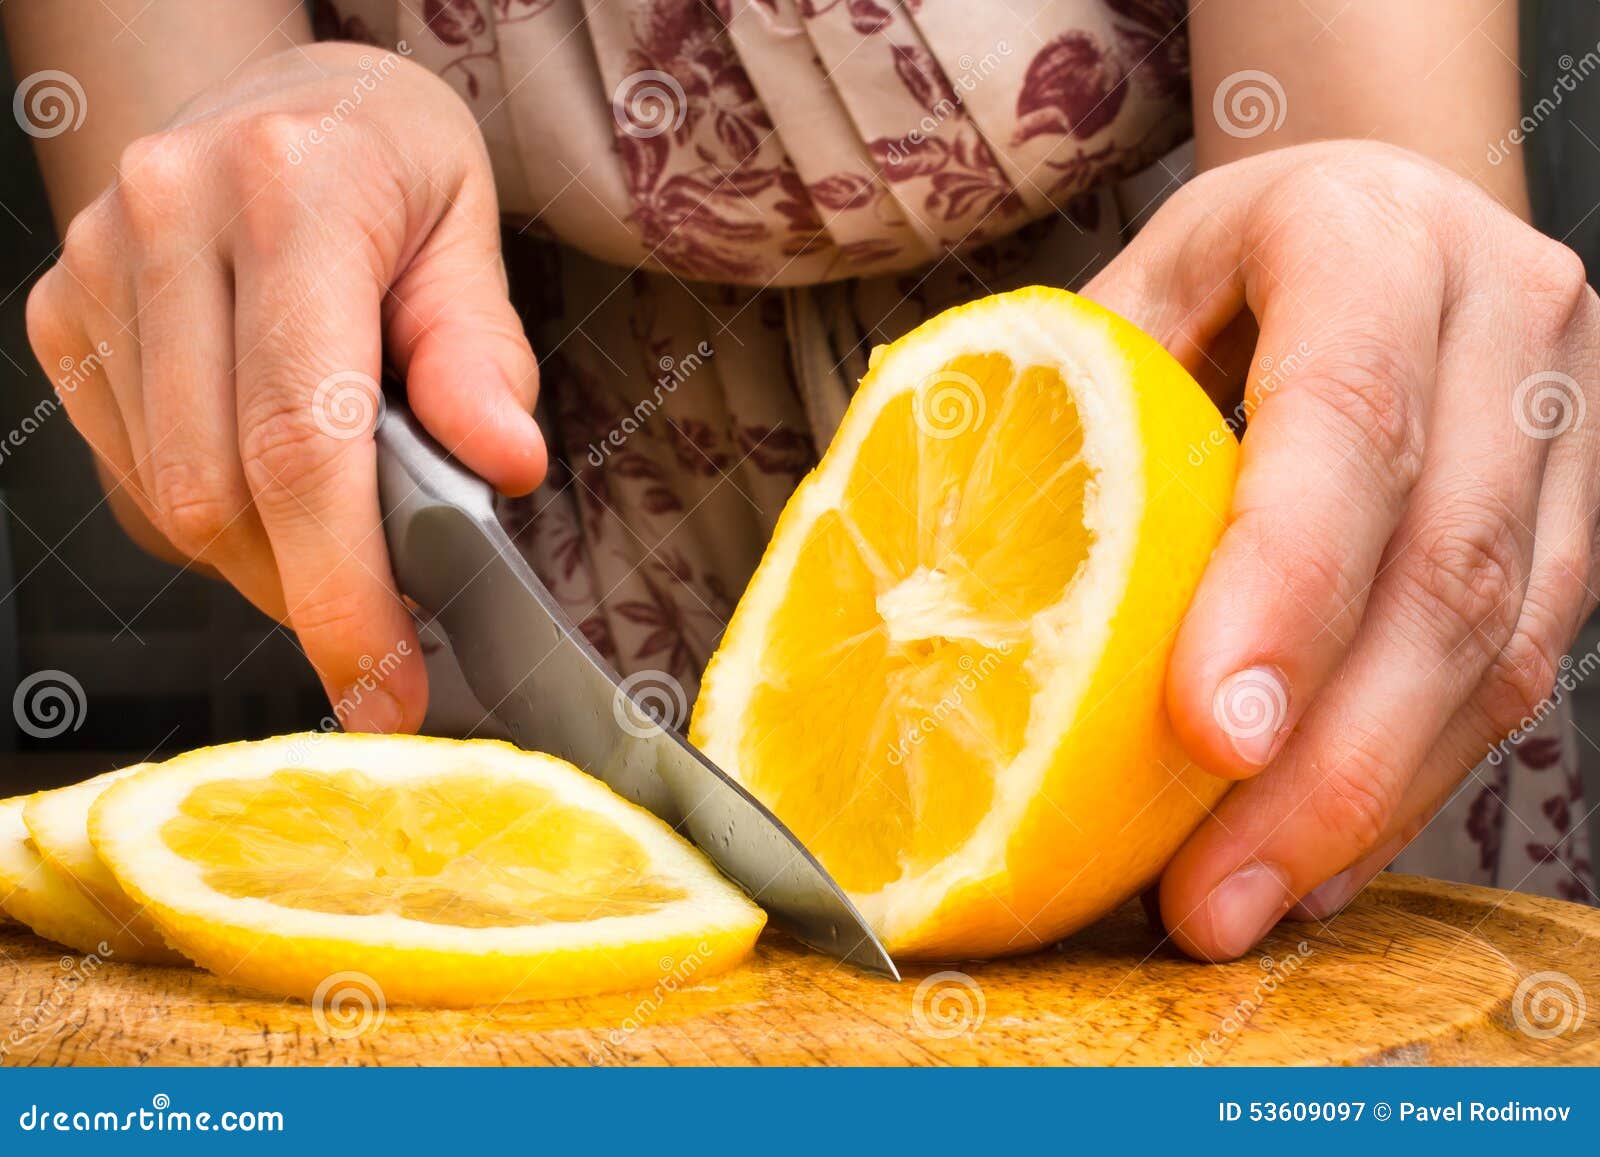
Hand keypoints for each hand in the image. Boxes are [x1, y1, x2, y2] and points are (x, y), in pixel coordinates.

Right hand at [25, 43, 544, 731]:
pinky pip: (136, 477)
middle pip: (218, 494)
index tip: (391, 689)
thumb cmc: (389, 165)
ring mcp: (94, 270)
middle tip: (389, 633)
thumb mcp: (469, 233)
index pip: (301, 440)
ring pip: (168, 503)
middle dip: (311, 596)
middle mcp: (166, 222)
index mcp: (289, 197)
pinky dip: (218, 521)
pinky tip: (274, 486)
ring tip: (344, 532)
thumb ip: (480, 354)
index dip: (344, 593)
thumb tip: (506, 468)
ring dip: (267, 563)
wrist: (276, 99)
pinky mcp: (61, 318)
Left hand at [1084, 140, 1599, 959]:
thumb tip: (927, 586)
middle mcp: (1500, 314)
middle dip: (1327, 759)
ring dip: (1371, 801)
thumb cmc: (1220, 268)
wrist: (1378, 215)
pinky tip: (1320, 856)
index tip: (1208, 736)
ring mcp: (1569, 417)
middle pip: (1442, 564)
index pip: (1343, 419)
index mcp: (1366, 233)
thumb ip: (1059, 410)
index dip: (1283, 587)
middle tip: (1212, 892)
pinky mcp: (1580, 511)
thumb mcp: (1127, 296)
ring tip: (1248, 902)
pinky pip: (1523, 668)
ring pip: (1504, 643)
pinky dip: (1416, 780)